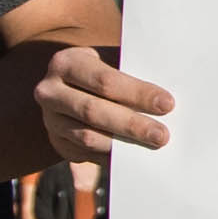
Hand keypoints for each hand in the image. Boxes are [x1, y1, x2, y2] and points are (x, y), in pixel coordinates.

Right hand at [38, 41, 173, 163]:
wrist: (72, 85)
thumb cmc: (103, 69)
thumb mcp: (111, 61)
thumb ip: (131, 72)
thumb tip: (164, 97)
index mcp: (66, 63)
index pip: (104, 80)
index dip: (137, 93)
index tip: (167, 104)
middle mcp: (50, 91)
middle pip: (93, 111)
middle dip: (132, 125)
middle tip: (162, 135)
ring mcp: (50, 120)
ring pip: (87, 137)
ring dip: (122, 145)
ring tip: (152, 146)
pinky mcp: (57, 142)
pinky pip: (85, 154)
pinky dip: (112, 157)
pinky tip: (134, 156)